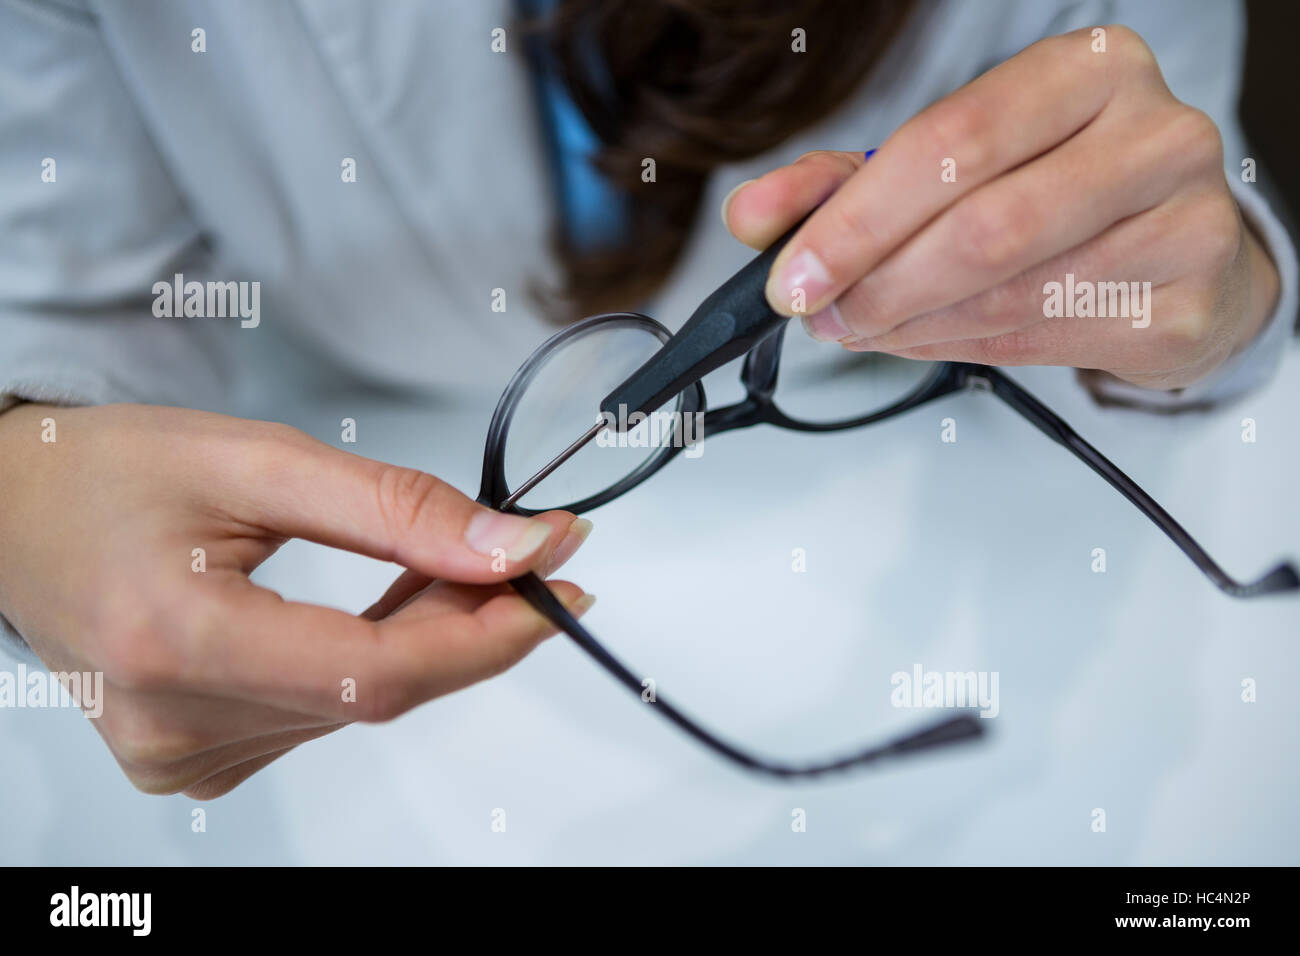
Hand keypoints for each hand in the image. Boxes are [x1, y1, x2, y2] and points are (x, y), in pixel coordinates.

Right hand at [0, 403, 592, 797]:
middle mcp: (175, 725)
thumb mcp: (257, 460)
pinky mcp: (196, 760)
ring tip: (445, 563)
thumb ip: (392, 508)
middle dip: (470, 622)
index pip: (379, 675)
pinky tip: (387, 607)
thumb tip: (511, 547)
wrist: (11, 514)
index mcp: (176, 644)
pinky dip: (373, 659)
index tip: (560, 578)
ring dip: (426, 637)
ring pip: (358, 703)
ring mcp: (183, 756)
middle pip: (378, 690)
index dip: (489, 635)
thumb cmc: (109, 473)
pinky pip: (323, 713)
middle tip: (526, 553)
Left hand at [724, 25, 1280, 390]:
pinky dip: (959, 349)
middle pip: (986, 225)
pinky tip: (925, 338)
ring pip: (1010, 295)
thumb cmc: (1053, 189)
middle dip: (878, 285)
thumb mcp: (948, 163)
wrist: (1181, 249)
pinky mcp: (1190, 303)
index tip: (791, 277)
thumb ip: (843, 183)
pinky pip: (1044, 342)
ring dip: (910, 327)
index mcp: (1088, 70)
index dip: (858, 219)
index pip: (954, 139)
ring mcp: (1186, 220)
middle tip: (821, 315)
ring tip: (865, 327)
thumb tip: (750, 217)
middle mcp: (1153, 133)